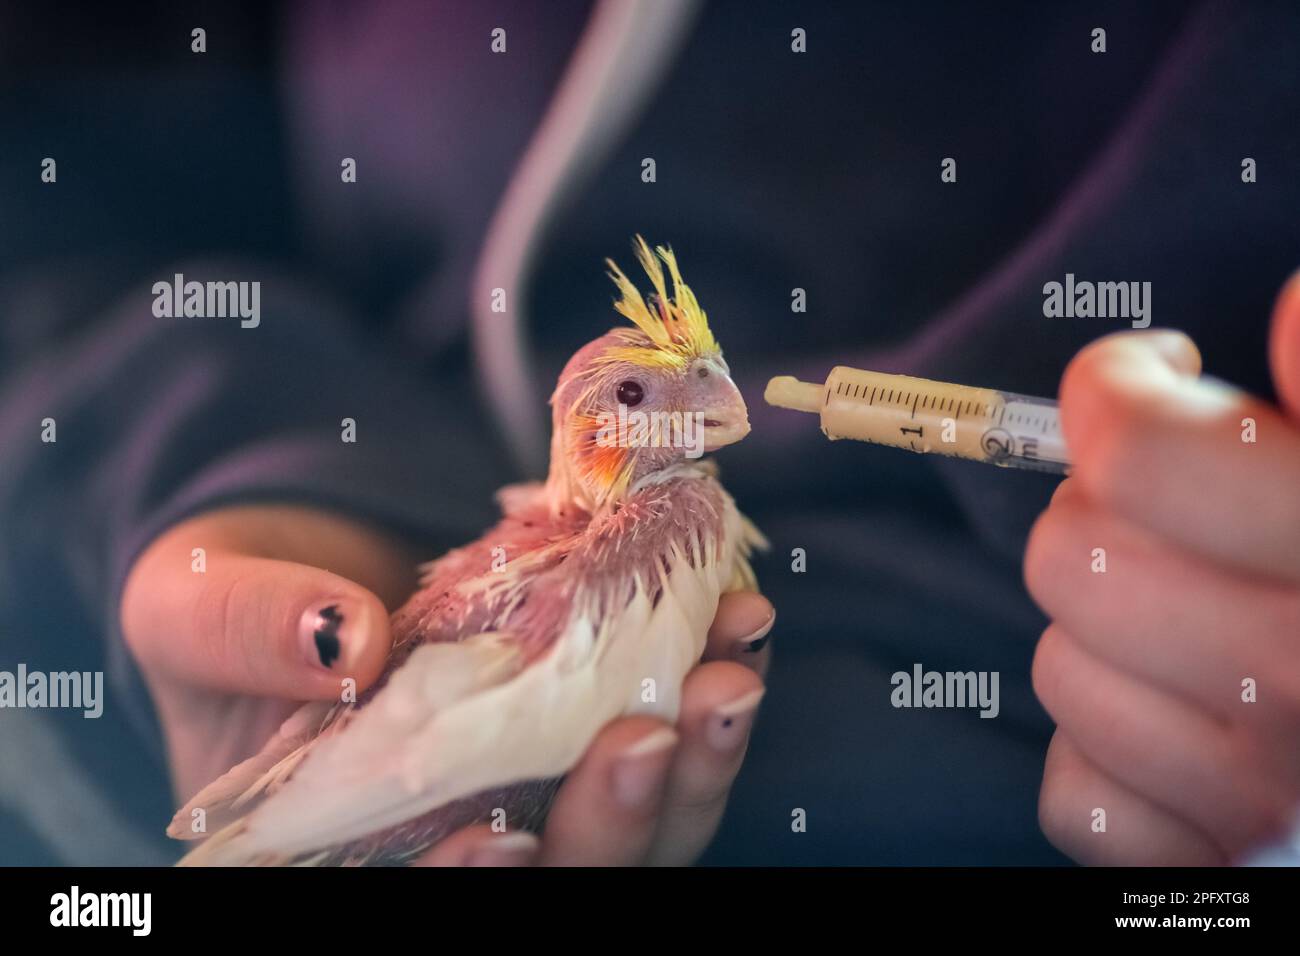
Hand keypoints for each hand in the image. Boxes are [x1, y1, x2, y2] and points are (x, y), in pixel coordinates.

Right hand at [120, 504, 772, 864]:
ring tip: (730, 671)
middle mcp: (455, 838)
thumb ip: (252, 631)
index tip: (499, 844)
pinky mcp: (587, 720)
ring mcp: (534, 787)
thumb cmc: (222, 607)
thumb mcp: (200, 609)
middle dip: (615, 821)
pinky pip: (664, 733)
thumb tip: (343, 637)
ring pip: (637, 826)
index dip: (464, 885)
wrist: (292, 562)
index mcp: (348, 851)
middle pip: (562, 876)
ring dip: (694, 759)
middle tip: (656, 731)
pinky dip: (703, 687)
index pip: (415, 895)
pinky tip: (736, 623)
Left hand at [1024, 273, 1299, 864]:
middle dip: (1099, 511)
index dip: (1114, 388)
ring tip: (1182, 622)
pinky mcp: (1213, 867)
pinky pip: (1077, 796)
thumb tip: (1290, 307)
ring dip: (1099, 636)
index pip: (1140, 452)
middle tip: (1164, 510)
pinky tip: (1174, 723)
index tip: (1146, 377)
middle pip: (1070, 554)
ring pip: (1060, 671)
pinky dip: (1102, 757)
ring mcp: (1263, 795)